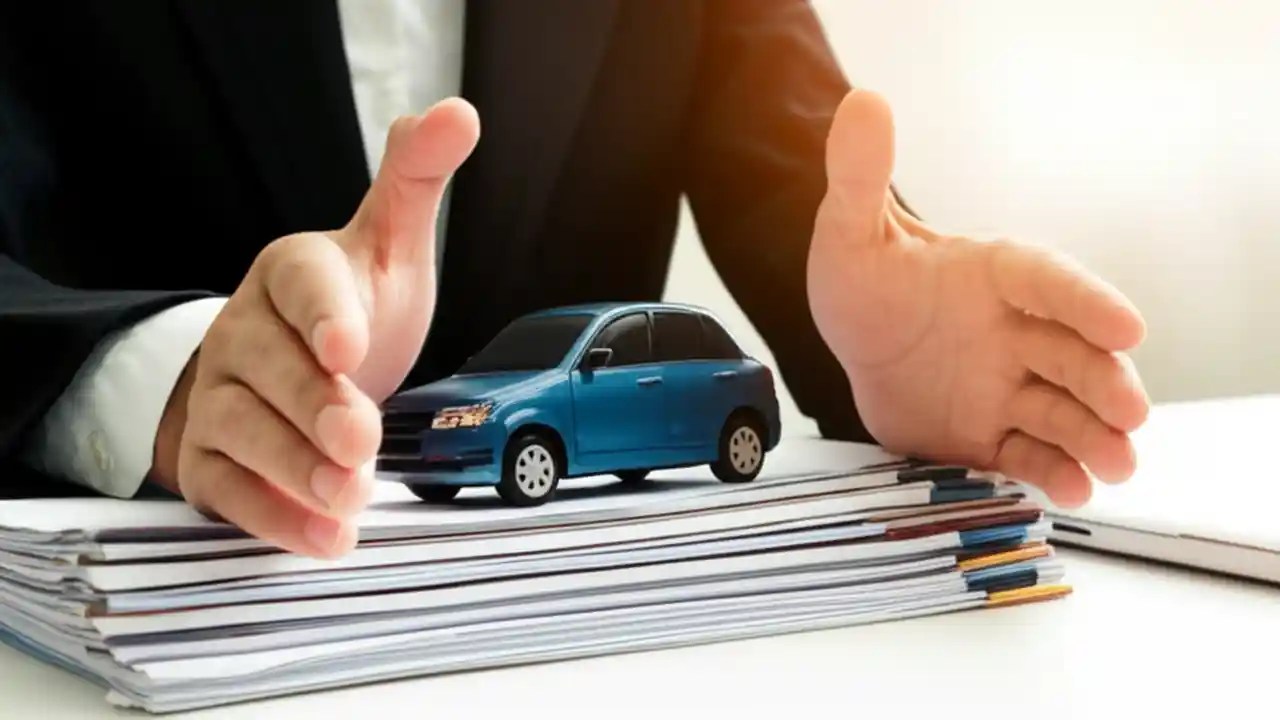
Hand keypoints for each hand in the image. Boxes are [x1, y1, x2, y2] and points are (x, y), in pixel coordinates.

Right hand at [150, 99, 479, 556]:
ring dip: (295, 470)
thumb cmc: (352, 302)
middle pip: (269, 371)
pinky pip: (231, 492)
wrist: (297, 362)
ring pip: (244, 433)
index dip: (323, 315)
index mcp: (292, 273)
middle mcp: (245, 333)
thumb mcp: (390, 242)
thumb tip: (459, 113)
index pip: (301, 285)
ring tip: (348, 496)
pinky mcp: (213, 460)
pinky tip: (326, 538)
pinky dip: (275, 519)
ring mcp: (221, 398)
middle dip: (314, 408)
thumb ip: (416, 183)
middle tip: (357, 441)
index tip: (350, 346)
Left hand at [807, 89, 1148, 506]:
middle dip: (1106, 383)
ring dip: (1095, 437)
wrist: (853, 340)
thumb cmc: (863, 280)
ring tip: (1119, 464)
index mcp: (996, 273)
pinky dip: (1052, 471)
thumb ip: (859, 178)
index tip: (1127, 326)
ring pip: (1064, 411)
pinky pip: (1029, 453)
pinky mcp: (992, 431)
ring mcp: (1009, 384)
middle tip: (1133, 413)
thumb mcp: (849, 230)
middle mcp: (1018, 330)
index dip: (1087, 302)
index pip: (1049, 282)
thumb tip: (861, 103)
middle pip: (1074, 355)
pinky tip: (1073, 489)